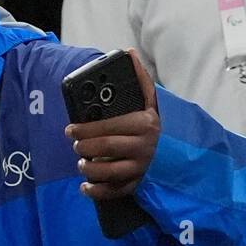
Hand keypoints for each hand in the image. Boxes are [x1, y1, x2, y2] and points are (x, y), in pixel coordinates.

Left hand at [65, 49, 159, 200]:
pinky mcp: (138, 184)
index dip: (86, 129)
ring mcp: (142, 167)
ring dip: (90, 169)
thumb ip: (139, 80)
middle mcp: (145, 147)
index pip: (110, 127)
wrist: (174, 152)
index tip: (71, 129)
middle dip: (85, 147)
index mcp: (145, 124)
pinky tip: (85, 187)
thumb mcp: (150, 101)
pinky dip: (97, 191)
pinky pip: (116, 191)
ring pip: (110, 172)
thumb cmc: (151, 125)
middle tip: (75, 145)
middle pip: (107, 148)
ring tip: (81, 163)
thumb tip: (129, 54)